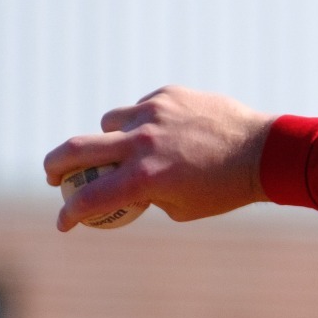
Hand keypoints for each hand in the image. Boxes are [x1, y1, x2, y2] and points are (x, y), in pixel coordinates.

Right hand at [42, 86, 273, 230]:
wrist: (265, 152)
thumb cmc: (226, 189)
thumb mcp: (182, 207)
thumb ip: (146, 195)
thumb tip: (124, 188)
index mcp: (145, 178)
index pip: (89, 198)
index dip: (69, 214)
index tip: (64, 223)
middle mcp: (142, 142)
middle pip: (74, 149)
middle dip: (54, 166)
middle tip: (53, 176)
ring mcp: (154, 114)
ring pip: (109, 123)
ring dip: (108, 139)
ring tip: (128, 150)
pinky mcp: (168, 95)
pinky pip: (141, 108)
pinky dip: (144, 122)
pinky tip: (167, 133)